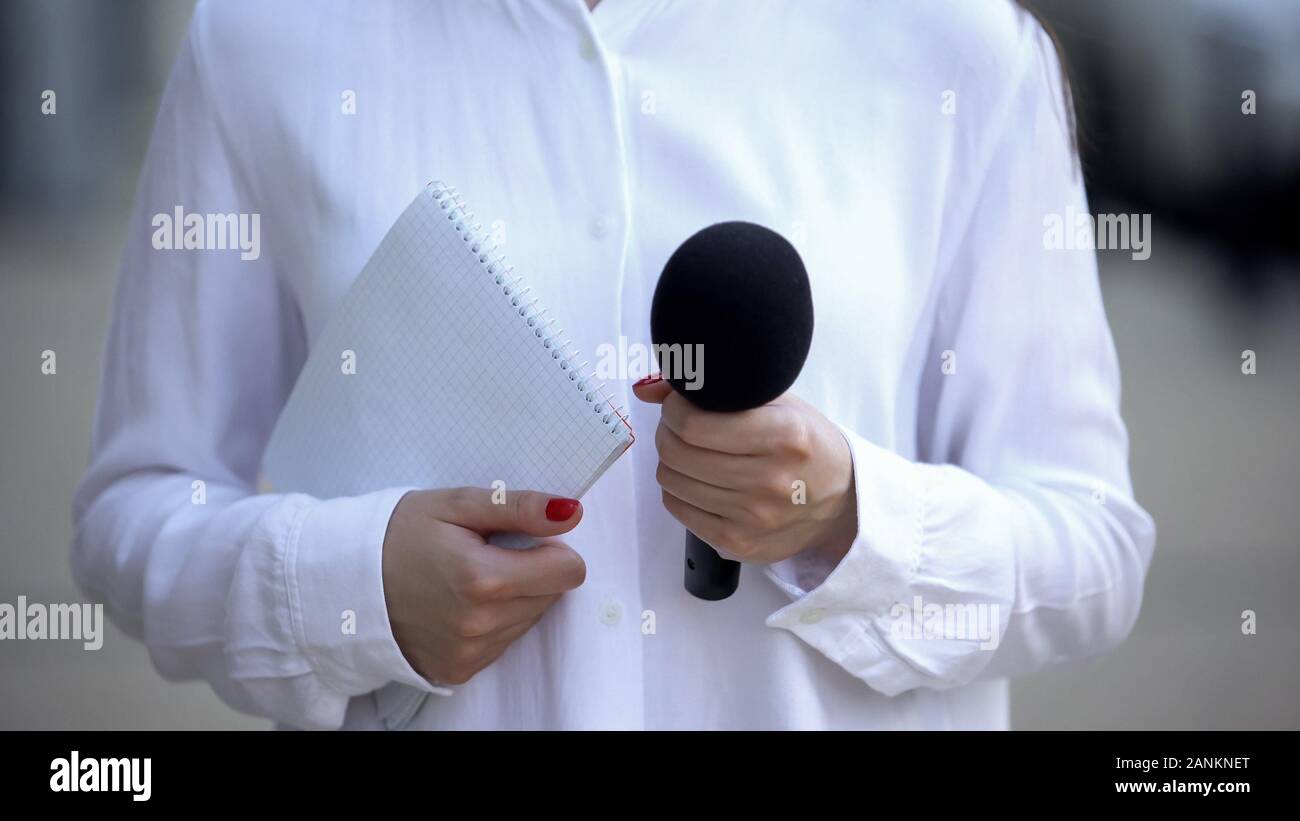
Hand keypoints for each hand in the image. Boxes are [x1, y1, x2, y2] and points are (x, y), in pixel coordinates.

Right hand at [382, 487, 585, 684]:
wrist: (343, 580)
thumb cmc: (398, 533)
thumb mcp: (456, 504)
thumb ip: (519, 508)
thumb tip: (572, 512)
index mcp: (484, 580)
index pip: (569, 570)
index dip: (550, 547)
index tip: (516, 538)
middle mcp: (481, 625)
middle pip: (552, 596)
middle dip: (531, 571)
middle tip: (484, 554)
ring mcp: (469, 653)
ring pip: (530, 619)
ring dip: (512, 598)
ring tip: (466, 579)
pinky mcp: (458, 670)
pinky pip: (504, 642)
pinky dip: (492, 621)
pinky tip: (457, 603)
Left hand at [633, 375, 856, 564]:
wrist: (842, 502)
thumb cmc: (806, 444)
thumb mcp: (777, 402)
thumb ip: (715, 387)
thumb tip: (646, 388)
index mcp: (785, 436)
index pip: (693, 424)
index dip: (674, 409)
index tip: (681, 405)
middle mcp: (770, 480)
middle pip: (676, 453)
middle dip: (668, 432)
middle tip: (681, 427)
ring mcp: (753, 517)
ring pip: (671, 481)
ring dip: (671, 461)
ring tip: (692, 453)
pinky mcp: (738, 543)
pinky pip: (678, 510)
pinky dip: (678, 490)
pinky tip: (699, 480)